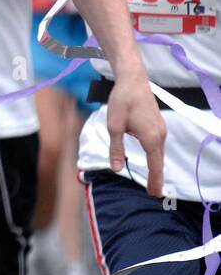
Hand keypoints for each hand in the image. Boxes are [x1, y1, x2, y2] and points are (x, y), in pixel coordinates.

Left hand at [106, 69, 166, 195]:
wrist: (133, 80)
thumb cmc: (122, 101)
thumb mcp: (114, 127)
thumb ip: (116, 149)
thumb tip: (117, 168)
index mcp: (151, 138)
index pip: (155, 165)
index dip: (154, 181)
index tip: (155, 194)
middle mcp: (160, 135)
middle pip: (159, 161)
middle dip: (157, 177)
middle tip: (154, 193)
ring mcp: (161, 129)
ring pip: (159, 152)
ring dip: (156, 166)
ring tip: (153, 180)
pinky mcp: (157, 124)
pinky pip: (158, 144)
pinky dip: (156, 155)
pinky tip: (152, 158)